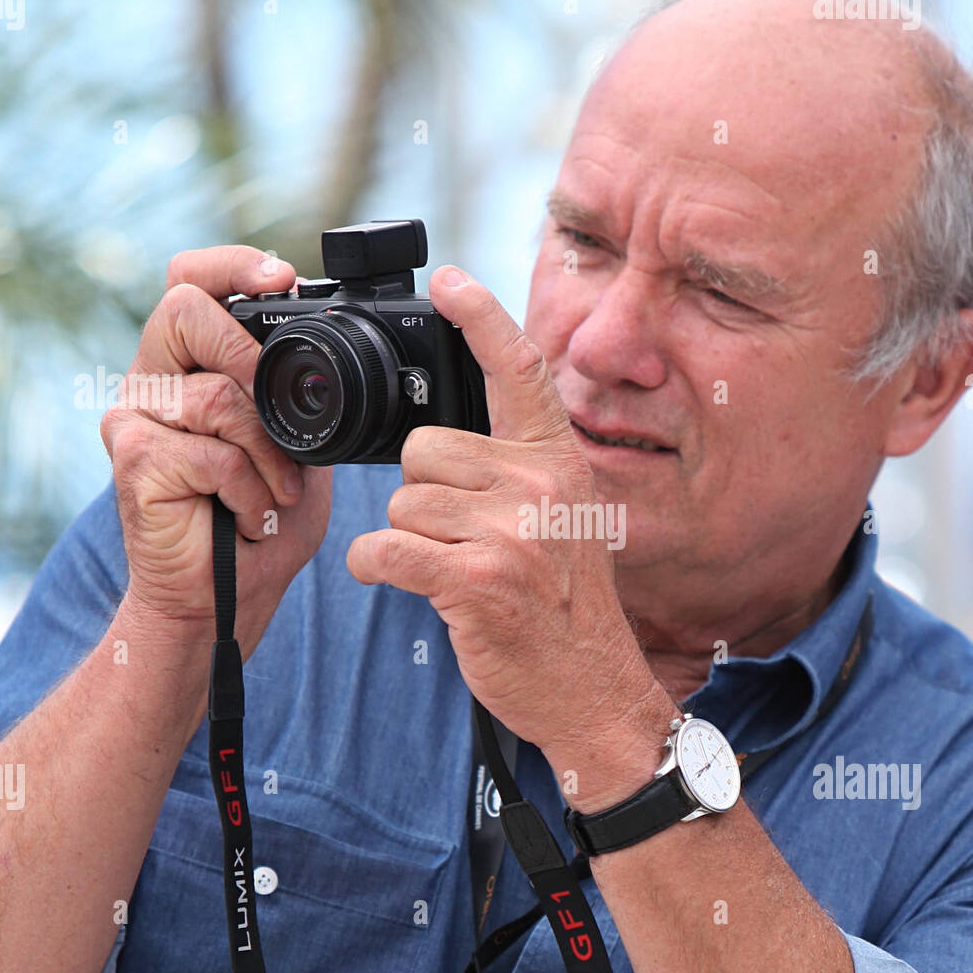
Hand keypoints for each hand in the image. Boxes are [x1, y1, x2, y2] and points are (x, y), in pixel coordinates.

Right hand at [100, 247, 331, 659]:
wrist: (226, 600)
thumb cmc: (262, 524)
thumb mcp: (299, 447)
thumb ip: (299, 396)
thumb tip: (328, 343)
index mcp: (187, 366)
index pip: (188, 281)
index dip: (231, 265)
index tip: (282, 277)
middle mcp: (152, 381)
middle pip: (183, 308)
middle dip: (249, 356)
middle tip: (280, 419)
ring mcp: (134, 419)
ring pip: (217, 394)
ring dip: (269, 454)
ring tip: (277, 494)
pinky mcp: (133, 461)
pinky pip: (212, 453)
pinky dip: (251, 490)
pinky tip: (251, 516)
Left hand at [345, 265, 674, 806]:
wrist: (594, 691)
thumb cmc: (563, 608)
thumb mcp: (562, 522)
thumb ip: (516, 473)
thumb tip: (440, 443)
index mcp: (561, 462)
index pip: (520, 371)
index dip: (482, 317)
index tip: (448, 280)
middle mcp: (541, 485)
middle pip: (425, 451)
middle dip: (426, 497)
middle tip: (464, 543)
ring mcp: (512, 532)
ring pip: (402, 503)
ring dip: (410, 541)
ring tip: (454, 573)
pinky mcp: (476, 580)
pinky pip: (385, 550)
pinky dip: (378, 571)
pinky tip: (413, 587)